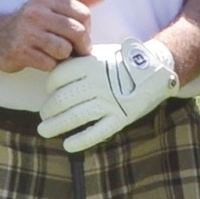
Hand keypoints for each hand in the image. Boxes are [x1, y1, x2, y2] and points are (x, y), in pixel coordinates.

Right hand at [0, 0, 103, 72]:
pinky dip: (50, 65)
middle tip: (78, 51)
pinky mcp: (20, 52)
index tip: (81, 35)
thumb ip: (76, 1)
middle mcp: (36, 13)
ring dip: (63, 56)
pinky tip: (42, 59)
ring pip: (64, 49)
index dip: (87, 28)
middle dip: (82, 45)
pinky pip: (49, 64)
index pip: (82, 13)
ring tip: (55, 53)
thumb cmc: (29, 24)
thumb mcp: (50, 7)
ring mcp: (27, 33)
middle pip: (77, 31)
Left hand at [37, 39, 180, 152]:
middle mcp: (98, 83)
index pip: (58, 77)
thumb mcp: (99, 53)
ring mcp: (110, 101)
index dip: (49, 86)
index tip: (48, 92)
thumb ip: (78, 61)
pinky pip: (97, 132)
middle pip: (62, 99)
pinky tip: (68, 145)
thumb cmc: (122, 61)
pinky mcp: (121, 117)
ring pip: (75, 116)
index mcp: (91, 64)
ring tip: (44, 131)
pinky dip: (80, 140)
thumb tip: (52, 71)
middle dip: (48, 109)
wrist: (155, 70)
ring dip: (55, 125)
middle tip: (43, 115)